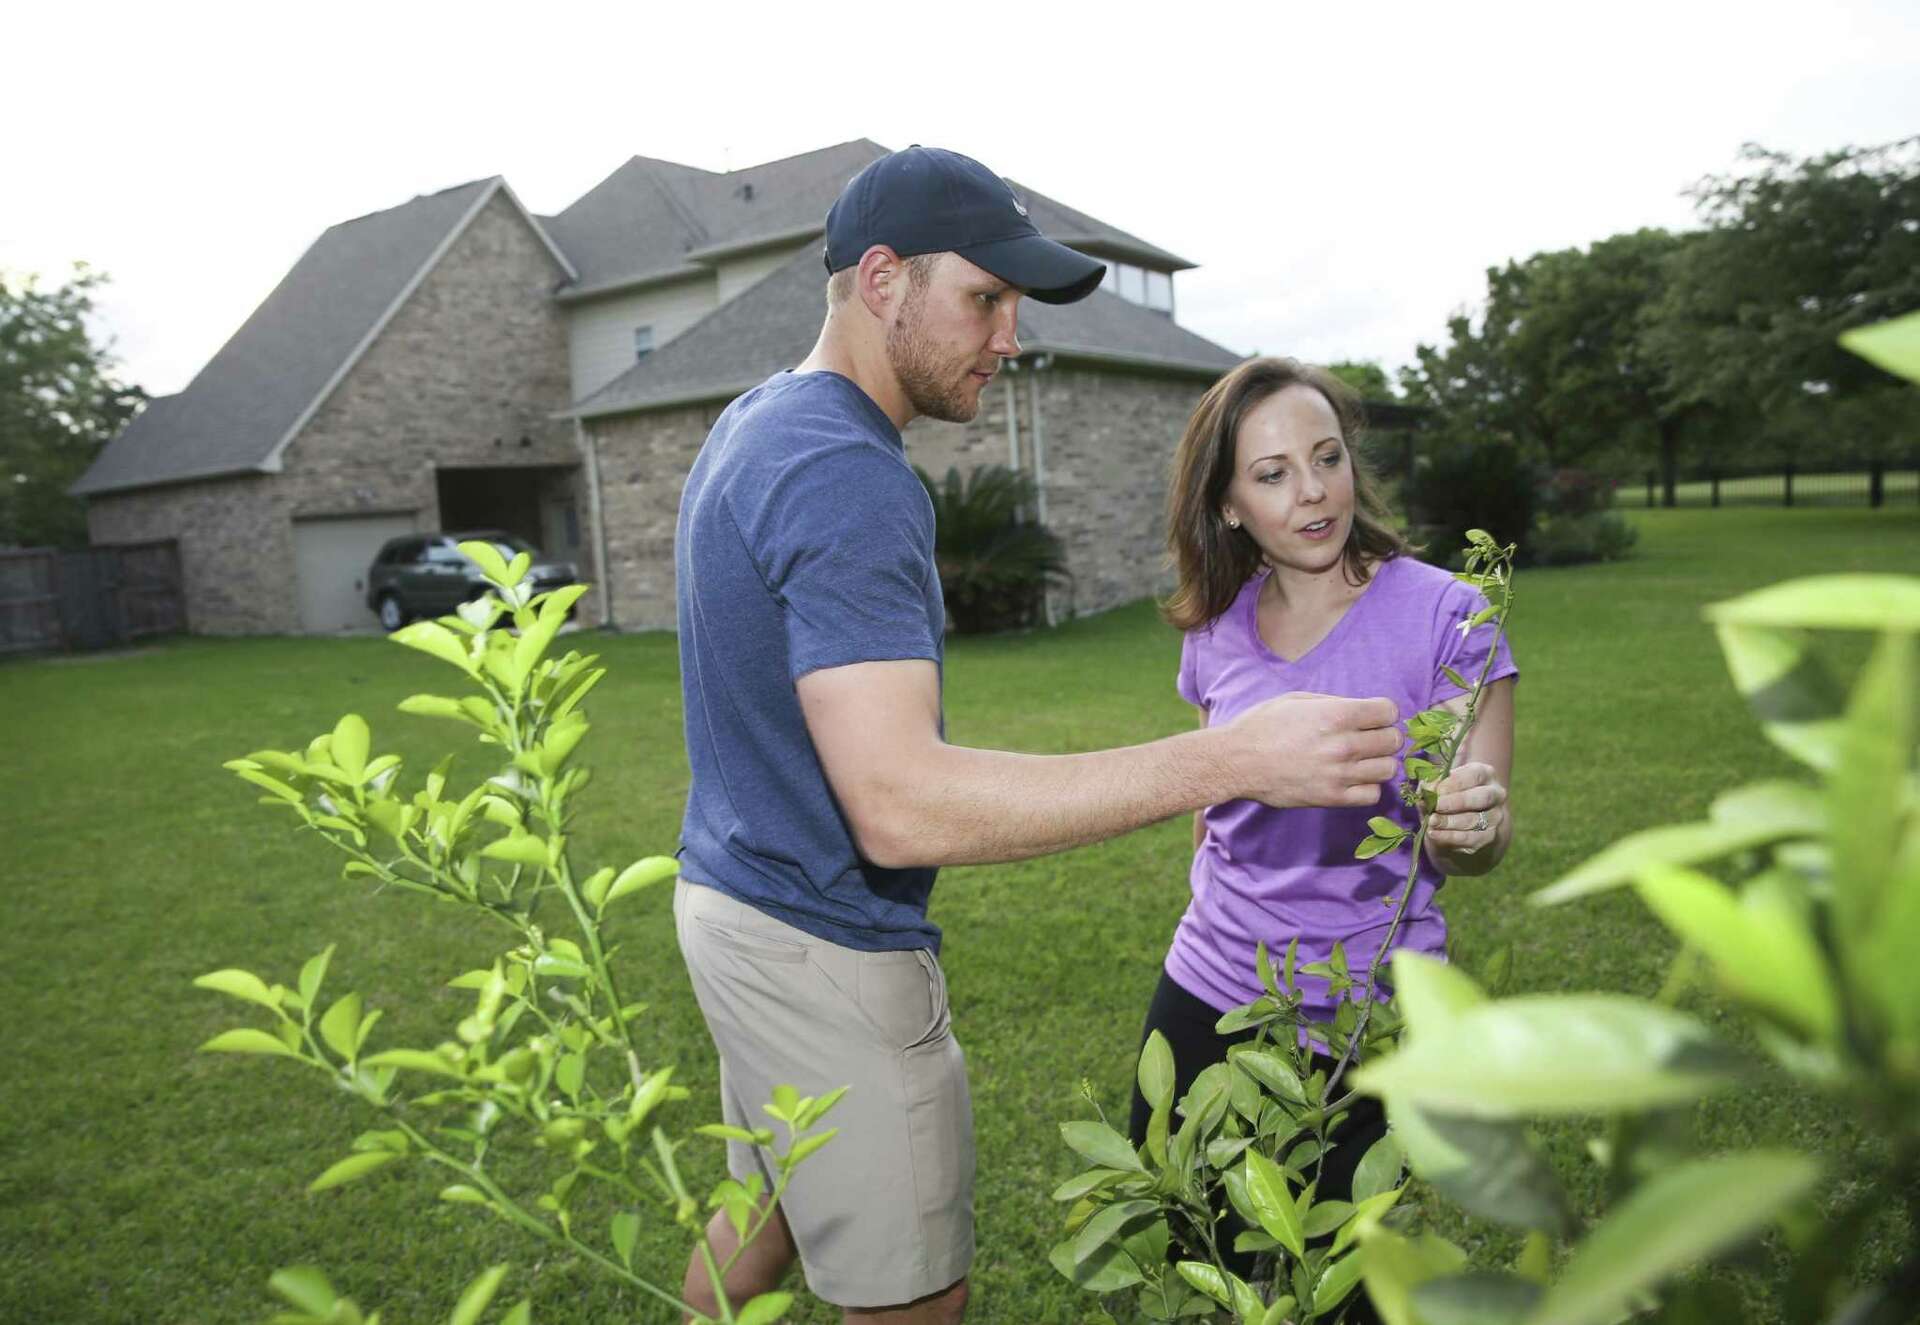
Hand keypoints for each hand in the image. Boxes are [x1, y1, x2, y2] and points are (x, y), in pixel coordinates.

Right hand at [1224, 692, 1401, 808]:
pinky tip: (1353, 779)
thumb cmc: (1263, 725)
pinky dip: (1368, 786)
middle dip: (1384, 736)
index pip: (1389, 711)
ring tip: (1361, 760)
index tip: (1372, 717)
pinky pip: (1373, 794)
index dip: (1383, 712)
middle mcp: (1343, 744)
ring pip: (1388, 768)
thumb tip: (1364, 711)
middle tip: (1368, 738)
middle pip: (1393, 740)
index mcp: (1336, 715)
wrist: (1236, 761)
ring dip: (1378, 762)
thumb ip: (1335, 703)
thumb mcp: (1297, 700)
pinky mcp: (1332, 798)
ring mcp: (1339, 774)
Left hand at [1426, 761, 1507, 853]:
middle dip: (1455, 802)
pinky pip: (1471, 838)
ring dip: (1449, 821)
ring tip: (1431, 821)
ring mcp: (1495, 816)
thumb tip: (1425, 788)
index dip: (1454, 782)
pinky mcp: (1490, 836)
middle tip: (1435, 806)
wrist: (1464, 825)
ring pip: (1474, 819)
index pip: (1474, 775)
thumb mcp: (1441, 788)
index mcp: (1485, 774)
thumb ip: (1433, 787)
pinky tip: (1435, 833)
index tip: (1436, 790)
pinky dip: (1450, 836)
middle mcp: (1496, 794)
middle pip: (1481, 797)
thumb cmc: (1449, 798)